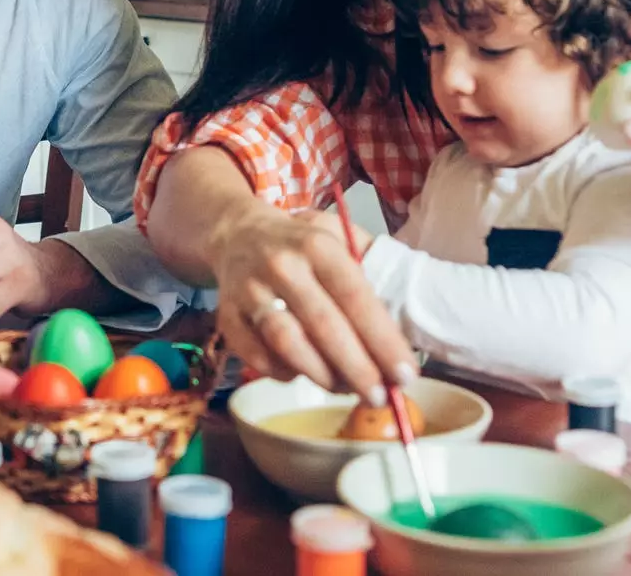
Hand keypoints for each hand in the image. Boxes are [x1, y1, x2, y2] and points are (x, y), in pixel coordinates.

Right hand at [207, 204, 414, 404]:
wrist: (238, 233)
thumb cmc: (301, 247)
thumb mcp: (339, 241)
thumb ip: (369, 277)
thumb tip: (401, 339)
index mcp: (318, 246)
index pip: (357, 297)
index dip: (383, 340)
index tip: (405, 374)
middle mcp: (282, 265)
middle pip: (323, 325)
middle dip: (357, 368)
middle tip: (380, 397)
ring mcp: (249, 290)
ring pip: (286, 342)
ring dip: (320, 374)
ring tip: (344, 389)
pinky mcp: (225, 314)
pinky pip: (255, 355)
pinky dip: (281, 372)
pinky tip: (301, 374)